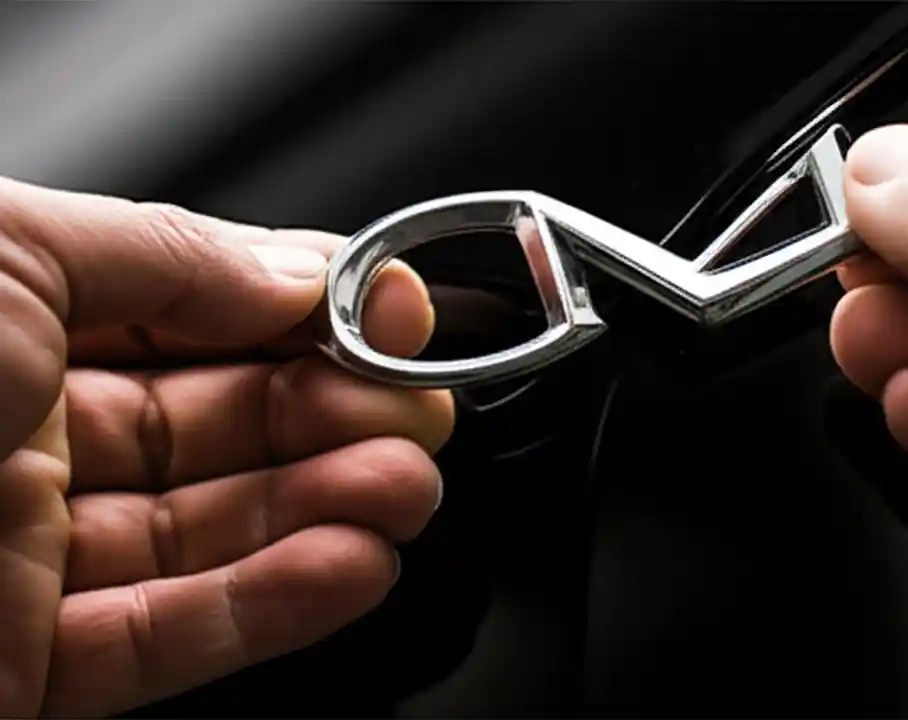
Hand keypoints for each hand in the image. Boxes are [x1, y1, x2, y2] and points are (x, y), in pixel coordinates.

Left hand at [0, 178, 453, 715]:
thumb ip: (167, 255)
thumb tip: (304, 272)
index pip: (191, 309)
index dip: (305, 311)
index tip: (395, 313)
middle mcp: (7, 432)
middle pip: (216, 422)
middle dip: (335, 413)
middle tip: (421, 412)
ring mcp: (15, 557)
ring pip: (207, 531)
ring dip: (327, 509)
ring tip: (408, 489)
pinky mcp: (19, 667)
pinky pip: (169, 636)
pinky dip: (275, 604)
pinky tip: (352, 565)